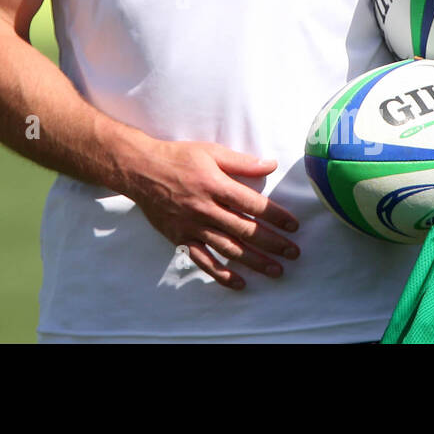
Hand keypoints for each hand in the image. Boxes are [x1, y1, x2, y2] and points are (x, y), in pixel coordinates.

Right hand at [122, 140, 299, 289]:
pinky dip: (221, 273)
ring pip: (229, 248)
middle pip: (245, 229)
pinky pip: (203, 260)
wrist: (140, 170)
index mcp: (215, 184)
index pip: (253, 204)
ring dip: (255, 261)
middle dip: (272, 243)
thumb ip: (241, 162)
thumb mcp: (210, 152)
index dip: (276, 215)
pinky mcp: (181, 238)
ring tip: (276, 270)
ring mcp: (193, 226)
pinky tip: (239, 283)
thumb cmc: (178, 157)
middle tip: (293, 252)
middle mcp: (205, 208)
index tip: (293, 226)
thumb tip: (271, 165)